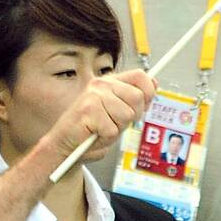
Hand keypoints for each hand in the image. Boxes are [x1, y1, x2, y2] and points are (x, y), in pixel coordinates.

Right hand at [40, 70, 155, 165]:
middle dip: (132, 116)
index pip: (140, 76)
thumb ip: (133, 100)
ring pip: (126, 115)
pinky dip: (105, 138)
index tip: (145, 105)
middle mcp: (102, 85)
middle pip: (137, 97)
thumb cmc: (90, 131)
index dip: (148, 92)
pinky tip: (93, 134)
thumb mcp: (117, 113)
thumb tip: (154, 84)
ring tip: (102, 129)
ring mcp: (94, 96)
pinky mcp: (88, 111)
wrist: (66, 145)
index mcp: (109, 82)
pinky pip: (112, 129)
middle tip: (116, 123)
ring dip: (117, 129)